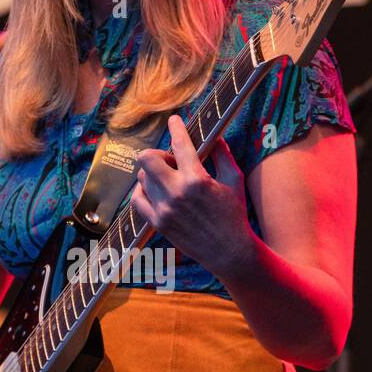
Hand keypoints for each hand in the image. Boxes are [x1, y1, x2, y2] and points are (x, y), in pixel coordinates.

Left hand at [130, 115, 252, 280]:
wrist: (228, 251)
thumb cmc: (234, 215)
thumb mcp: (234, 181)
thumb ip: (223, 155)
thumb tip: (215, 137)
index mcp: (197, 180)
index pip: (180, 145)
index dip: (176, 128)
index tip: (174, 120)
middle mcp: (176, 193)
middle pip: (147, 159)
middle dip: (157, 153)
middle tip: (170, 161)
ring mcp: (164, 209)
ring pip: (142, 178)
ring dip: (153, 173)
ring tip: (168, 178)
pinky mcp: (157, 223)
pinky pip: (137, 199)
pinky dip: (142, 191)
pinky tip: (155, 191)